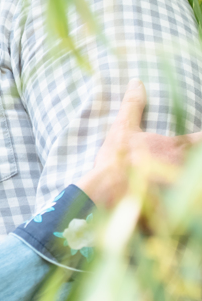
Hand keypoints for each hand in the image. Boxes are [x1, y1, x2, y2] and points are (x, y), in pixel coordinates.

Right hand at [78, 79, 200, 207]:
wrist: (108, 191)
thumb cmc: (118, 158)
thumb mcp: (123, 128)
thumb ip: (133, 105)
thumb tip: (136, 82)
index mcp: (174, 148)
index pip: (199, 140)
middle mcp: (182, 168)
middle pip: (198, 166)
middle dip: (195, 164)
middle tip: (192, 167)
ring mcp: (179, 191)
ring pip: (193, 191)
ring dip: (191, 189)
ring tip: (186, 190)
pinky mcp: (170, 210)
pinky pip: (184, 215)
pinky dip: (184, 216)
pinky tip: (179, 218)